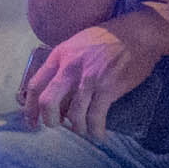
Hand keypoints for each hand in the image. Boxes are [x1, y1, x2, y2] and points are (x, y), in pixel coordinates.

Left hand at [19, 25, 157, 137]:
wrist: (138, 33)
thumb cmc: (108, 38)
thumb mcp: (76, 44)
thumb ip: (64, 64)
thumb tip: (58, 91)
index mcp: (59, 56)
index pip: (35, 85)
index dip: (30, 107)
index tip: (31, 121)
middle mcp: (69, 68)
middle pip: (47, 102)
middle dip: (49, 120)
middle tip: (56, 126)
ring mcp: (88, 79)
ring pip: (73, 114)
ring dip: (77, 128)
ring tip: (84, 130)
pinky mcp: (108, 88)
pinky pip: (95, 116)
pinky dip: (95, 130)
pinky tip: (98, 134)